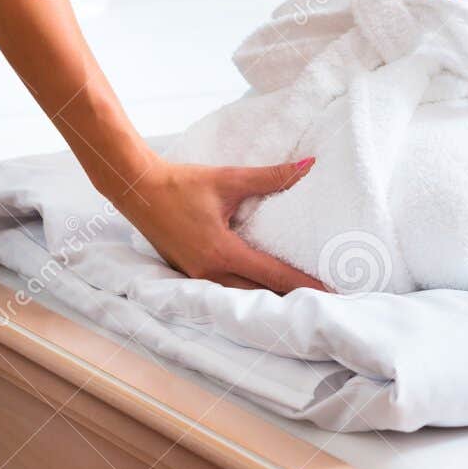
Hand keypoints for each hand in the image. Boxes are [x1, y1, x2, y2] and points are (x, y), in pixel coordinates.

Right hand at [112, 156, 327, 292]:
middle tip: (321, 300)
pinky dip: (246, 291)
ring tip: (296, 298)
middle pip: (259, 294)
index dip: (303, 284)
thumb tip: (308, 167)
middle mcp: (210, 273)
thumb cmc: (181, 182)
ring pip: (240, 296)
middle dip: (290, 298)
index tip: (329, 293)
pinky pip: (224, 290)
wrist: (138, 188)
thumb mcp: (228, 179)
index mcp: (222, 253)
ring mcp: (197, 277)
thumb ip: (270, 177)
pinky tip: (258, 287)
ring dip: (267, 298)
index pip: (273, 275)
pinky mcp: (189, 273)